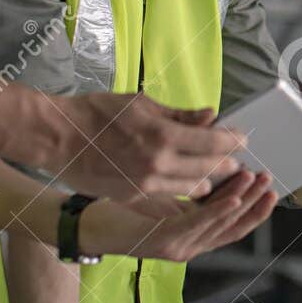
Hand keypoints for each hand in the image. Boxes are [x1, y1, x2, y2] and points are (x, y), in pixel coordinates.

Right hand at [43, 96, 245, 202]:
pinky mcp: (134, 198)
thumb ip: (180, 115)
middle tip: (236, 157)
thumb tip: (210, 116)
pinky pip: (171, 199)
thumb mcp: (142, 104)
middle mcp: (159, 165)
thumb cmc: (98, 113)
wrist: (58, 138)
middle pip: (210, 170)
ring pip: (194, 189)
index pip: (214, 143)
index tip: (243, 138)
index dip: (234, 141)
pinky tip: (191, 185)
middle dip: (228, 163)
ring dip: (210, 180)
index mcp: (163, 136)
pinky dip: (185, 192)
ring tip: (216, 171)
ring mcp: (146, 186)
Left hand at [80, 170, 277, 261]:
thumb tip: (210, 123)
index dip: (253, 200)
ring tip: (258, 183)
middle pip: (235, 223)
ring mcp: (181, 245)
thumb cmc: (123, 203)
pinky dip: (218, 212)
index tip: (267, 181)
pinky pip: (198, 225)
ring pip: (222, 224)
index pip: (233, 216)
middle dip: (256, 201)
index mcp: (194, 228)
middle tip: (271, 181)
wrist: (89, 222)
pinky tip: (233, 199)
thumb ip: (188, 161)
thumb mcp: (161, 181)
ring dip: (243, 203)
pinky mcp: (166, 242)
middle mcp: (193, 242)